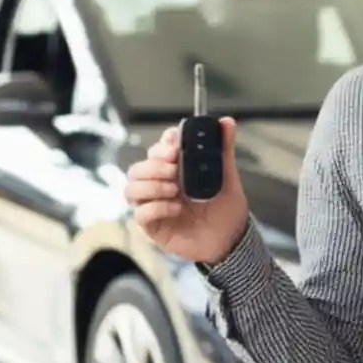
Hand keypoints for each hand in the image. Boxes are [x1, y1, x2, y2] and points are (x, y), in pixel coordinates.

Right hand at [124, 118, 249, 265]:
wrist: (231, 240)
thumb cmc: (226, 209)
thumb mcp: (228, 176)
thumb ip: (224, 149)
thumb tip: (227, 122)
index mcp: (176, 170)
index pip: (156, 150)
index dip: (161, 145)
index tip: (175, 146)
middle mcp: (161, 185)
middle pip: (137, 168)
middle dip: (154, 165)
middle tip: (174, 169)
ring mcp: (154, 205)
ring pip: (131, 188)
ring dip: (152, 185)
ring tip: (175, 190)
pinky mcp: (153, 226)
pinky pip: (140, 213)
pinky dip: (157, 207)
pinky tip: (177, 209)